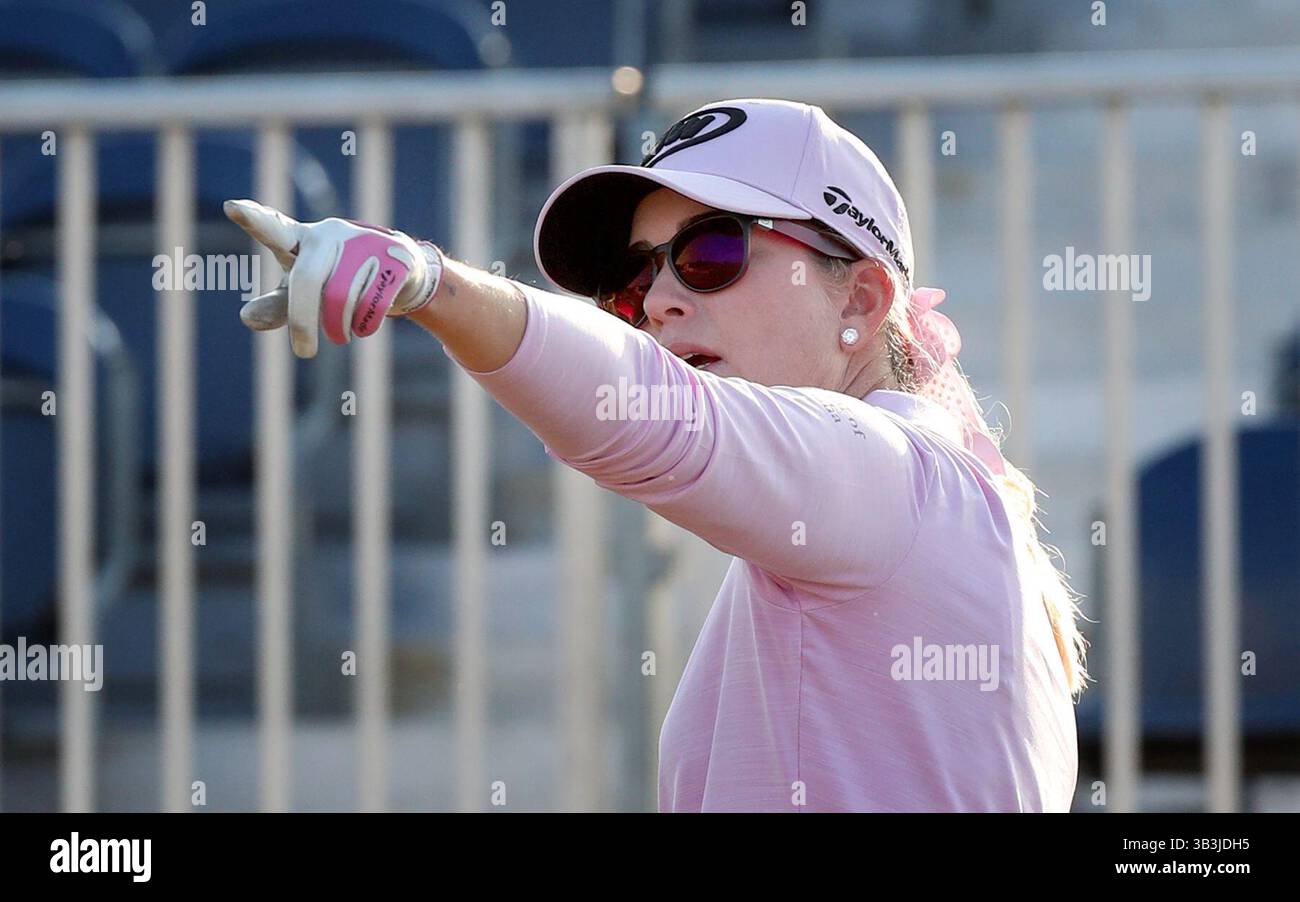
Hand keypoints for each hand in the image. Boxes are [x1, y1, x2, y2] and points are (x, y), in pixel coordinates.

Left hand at [224, 199, 439, 357]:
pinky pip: (371, 303)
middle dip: (304, 322)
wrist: (396, 267)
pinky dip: (363, 325)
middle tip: (304, 353)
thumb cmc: (334, 279)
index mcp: (299, 239)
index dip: (254, 220)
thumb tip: (246, 318)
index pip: (273, 230)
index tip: (232, 207)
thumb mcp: (300, 293)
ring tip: (341, 333)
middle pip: (307, 281)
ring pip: (340, 298)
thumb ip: (275, 306)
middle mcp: (328, 234)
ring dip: (338, 327)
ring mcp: (362, 241)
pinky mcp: (393, 256)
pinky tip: (362, 325)